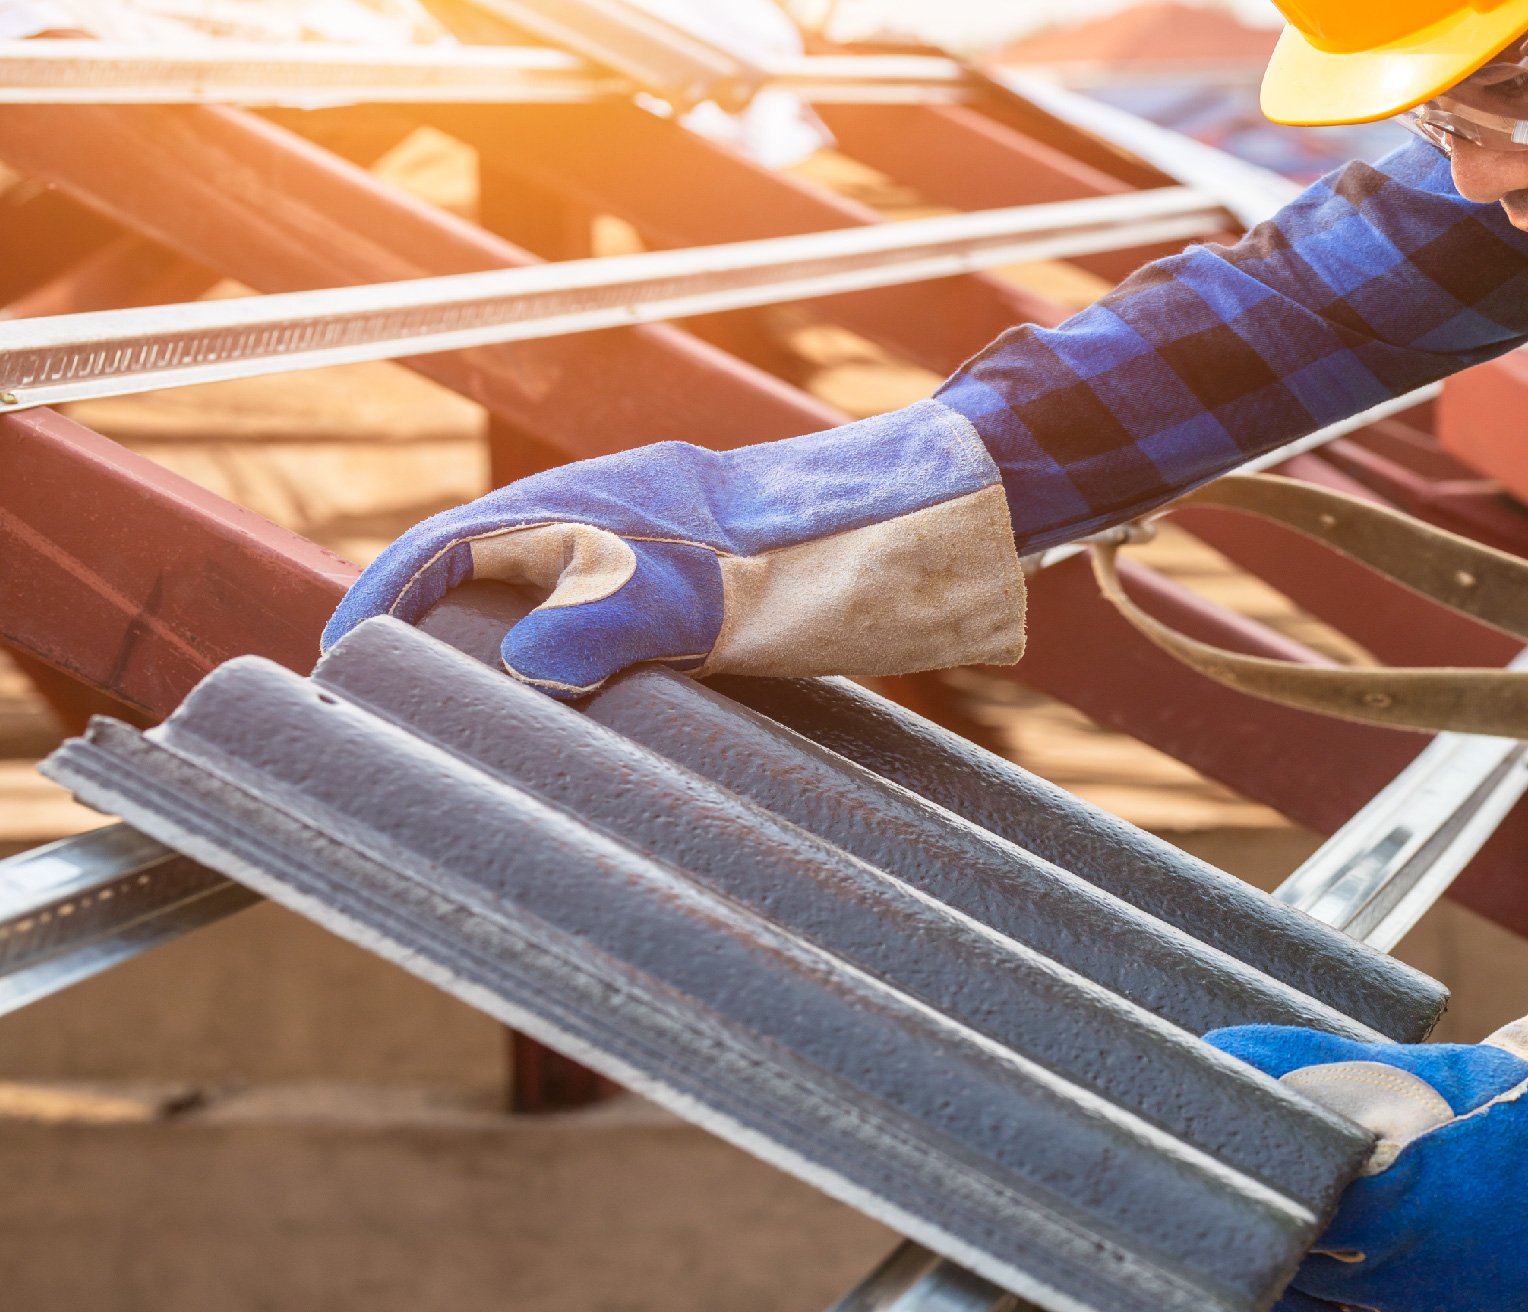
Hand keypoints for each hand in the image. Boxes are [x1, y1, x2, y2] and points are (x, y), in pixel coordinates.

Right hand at [323, 400, 1023, 695]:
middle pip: (485, 566)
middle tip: (382, 721)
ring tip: (459, 729)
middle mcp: (624, 514)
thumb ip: (622, 625)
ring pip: (546, 593)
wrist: (962, 519)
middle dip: (422, 635)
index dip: (384, 603)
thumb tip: (518, 668)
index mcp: (606, 505)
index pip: (452, 542)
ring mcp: (670, 544)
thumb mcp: (733, 605)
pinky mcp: (715, 580)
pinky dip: (567, 657)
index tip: (338, 674)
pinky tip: (579, 711)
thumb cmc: (855, 556)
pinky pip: (608, 614)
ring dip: (494, 651)